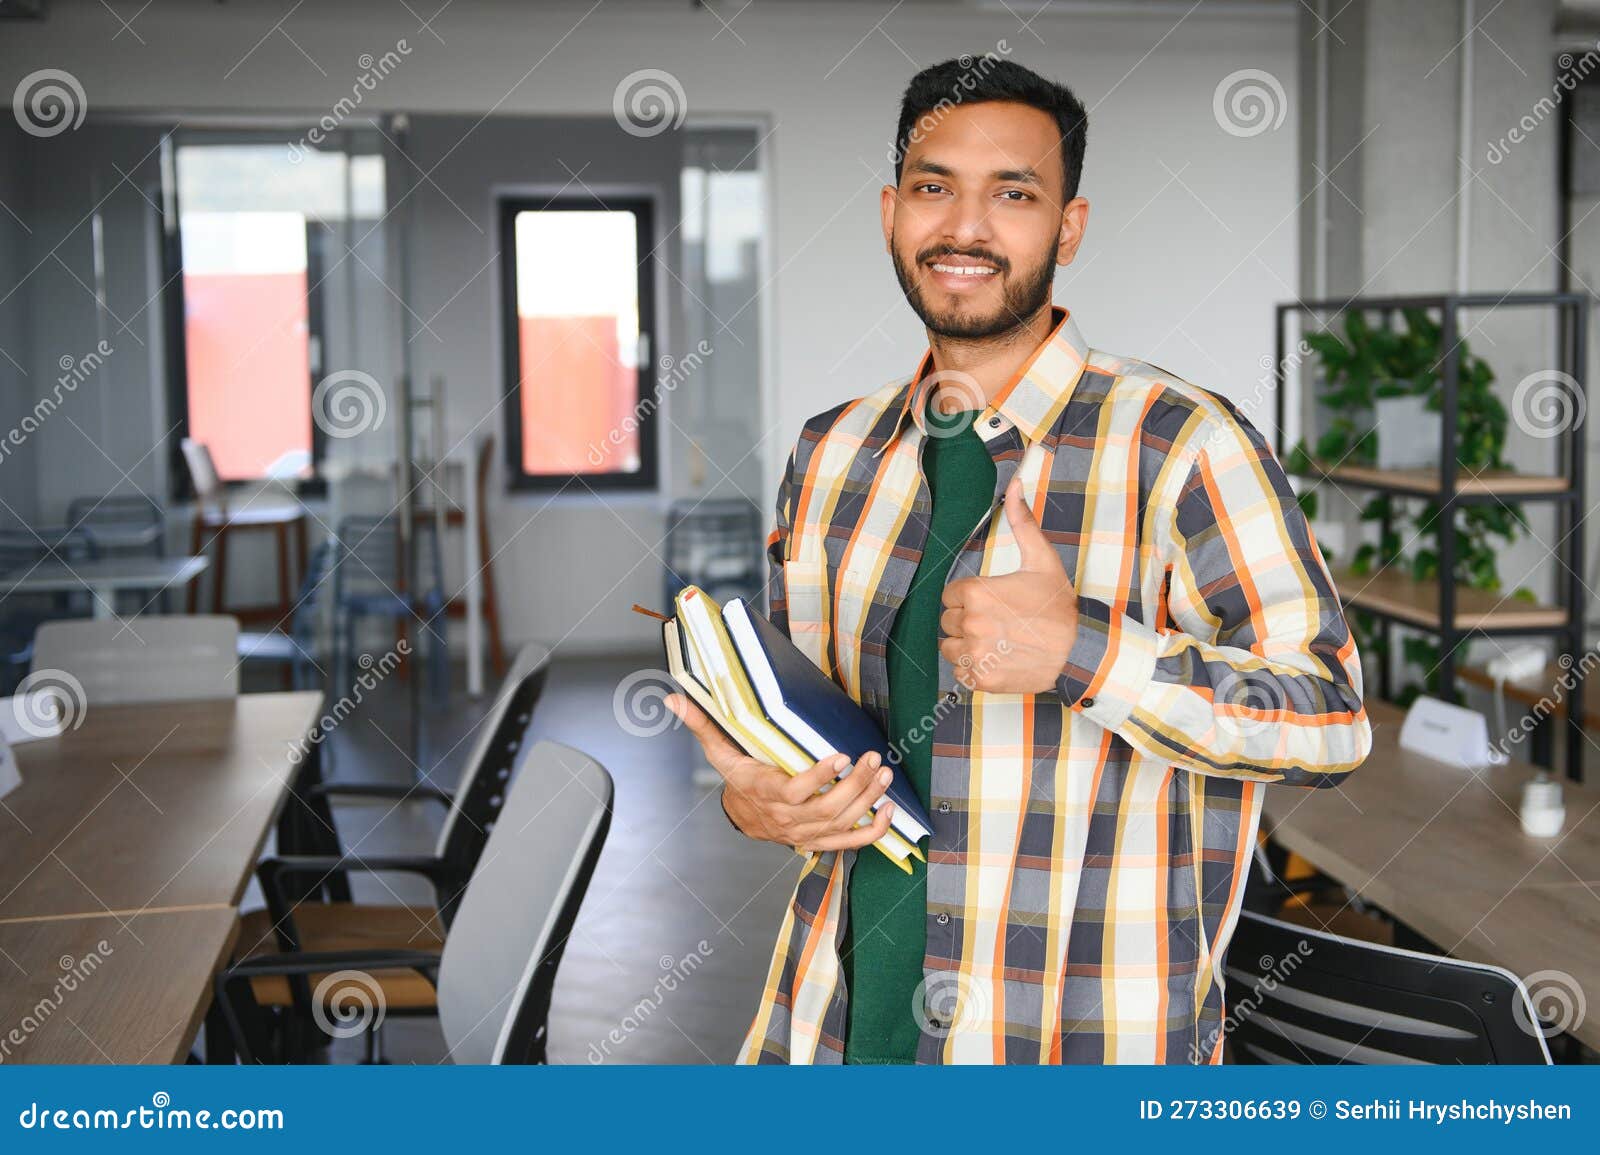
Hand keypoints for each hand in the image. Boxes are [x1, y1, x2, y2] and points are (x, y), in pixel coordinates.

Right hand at [664, 693, 895, 852]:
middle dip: (854, 784)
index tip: (839, 755)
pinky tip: (889, 813)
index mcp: (764, 792)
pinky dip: (873, 831)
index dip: (817, 777)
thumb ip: (702, 725)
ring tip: (884, 773)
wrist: (745, 817)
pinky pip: (850, 841)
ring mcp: (806, 832)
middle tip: (873, 758)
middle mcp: (787, 818)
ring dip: (868, 799)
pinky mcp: (821, 839)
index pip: (793, 791)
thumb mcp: (720, 751)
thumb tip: (673, 698)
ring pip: (842, 821)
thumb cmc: (738, 777)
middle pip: (825, 808)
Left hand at [937, 473, 1077, 694]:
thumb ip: (1022, 521)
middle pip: (948, 622)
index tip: (992, 602)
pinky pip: (959, 672)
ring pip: (950, 648)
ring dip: (966, 645)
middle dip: (967, 621)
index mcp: (975, 592)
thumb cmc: (1059, 605)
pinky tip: (997, 659)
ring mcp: (975, 654)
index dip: (968, 598)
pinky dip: (972, 669)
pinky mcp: (981, 679)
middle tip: (999, 623)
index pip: (949, 596)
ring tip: (996, 641)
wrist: (1080, 649)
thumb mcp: (1042, 559)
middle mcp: (970, 623)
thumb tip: (1015, 483)